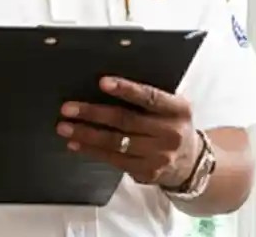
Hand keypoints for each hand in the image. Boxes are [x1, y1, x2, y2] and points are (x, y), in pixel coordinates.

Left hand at [57, 76, 200, 187]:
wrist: (191, 162)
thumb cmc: (173, 125)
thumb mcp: (174, 107)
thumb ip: (151, 96)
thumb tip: (108, 84)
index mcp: (178, 109)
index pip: (149, 97)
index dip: (126, 89)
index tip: (102, 82)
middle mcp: (170, 133)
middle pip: (126, 120)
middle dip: (93, 113)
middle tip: (68, 108)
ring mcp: (159, 155)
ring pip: (116, 143)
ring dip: (87, 134)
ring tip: (65, 126)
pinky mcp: (147, 172)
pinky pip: (114, 160)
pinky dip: (92, 151)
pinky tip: (76, 143)